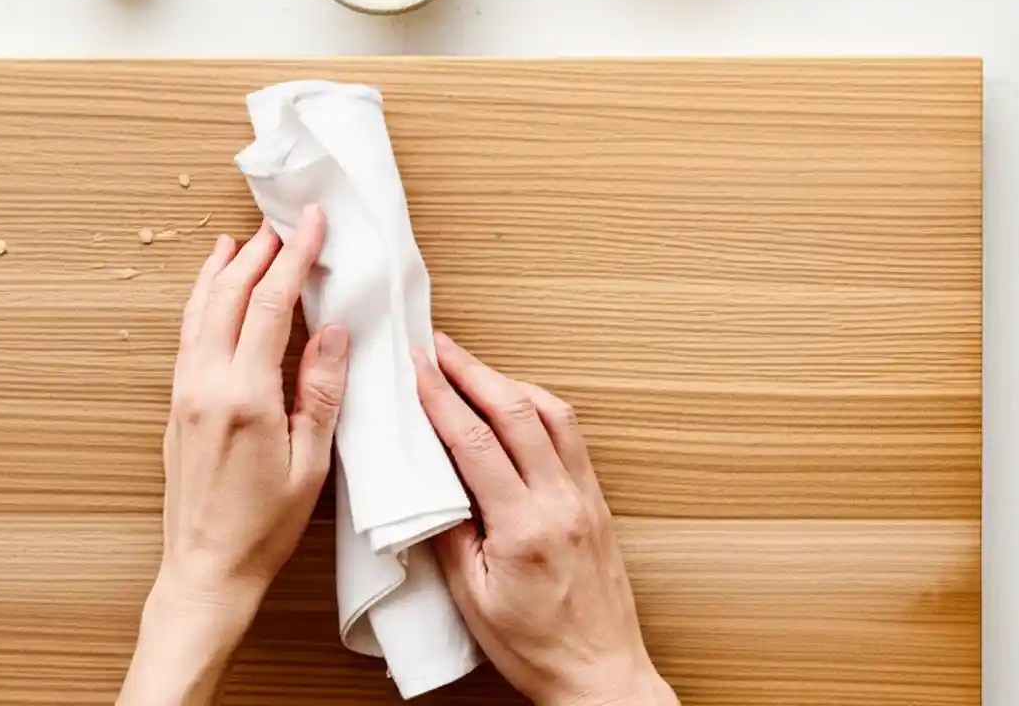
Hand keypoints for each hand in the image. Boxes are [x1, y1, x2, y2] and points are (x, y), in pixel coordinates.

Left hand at [119, 205, 348, 705]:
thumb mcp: (310, 463)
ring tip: (242, 239)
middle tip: (284, 223)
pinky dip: (202, 301)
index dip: (293, 257)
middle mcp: (206, 385)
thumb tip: (334, 331)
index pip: (271, 305)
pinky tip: (212, 293)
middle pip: (230, 295)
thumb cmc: (263, 527)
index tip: (310, 224)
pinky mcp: (177, 405)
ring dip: (223, 269)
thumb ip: (321, 390)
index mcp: (245, 396)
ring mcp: (184, 393)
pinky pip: (188, 335)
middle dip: (259, 252)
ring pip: (199, 310)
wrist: (205, 569)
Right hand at [413, 333, 676, 705]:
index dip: (441, 397)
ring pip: (551, 414)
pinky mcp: (597, 503)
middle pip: (516, 411)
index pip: (475, 441)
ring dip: (508, 382)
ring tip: (472, 367)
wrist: (601, 676)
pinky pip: (571, 437)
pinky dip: (539, 408)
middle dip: (472, 370)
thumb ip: (450, 536)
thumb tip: (429, 485)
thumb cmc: (537, 649)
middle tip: (439, 346)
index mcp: (524, 527)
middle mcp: (561, 502)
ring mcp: (585, 498)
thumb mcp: (474, 601)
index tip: (417, 367)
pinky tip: (517, 404)